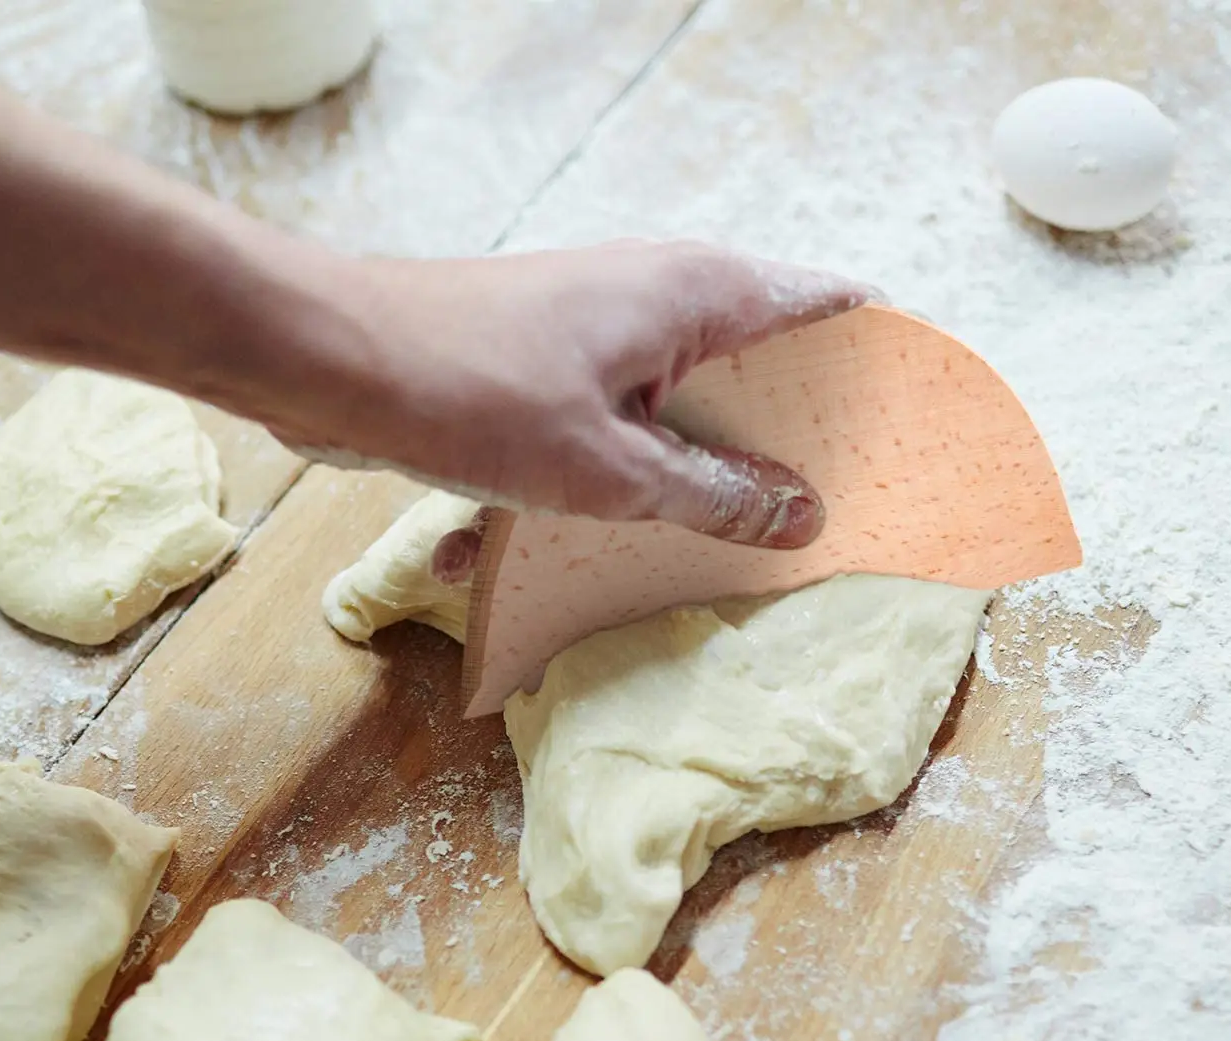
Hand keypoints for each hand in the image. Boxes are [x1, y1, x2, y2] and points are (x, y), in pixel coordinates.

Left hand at [279, 242, 876, 568]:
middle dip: (770, 455)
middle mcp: (653, 300)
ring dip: (661, 490)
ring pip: (665, 417)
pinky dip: (564, 492)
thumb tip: (798, 514)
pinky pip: (587, 436)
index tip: (906, 437)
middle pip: (751, 375)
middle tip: (803, 528)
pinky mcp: (539, 370)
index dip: (875, 368)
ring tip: (673, 556)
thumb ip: (711, 495)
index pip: (827, 309)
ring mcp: (593, 333)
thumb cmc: (471, 391)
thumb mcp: (609, 471)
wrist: (324, 361)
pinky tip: (499, 553)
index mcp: (696, 295)